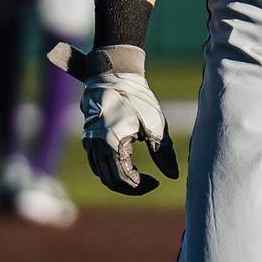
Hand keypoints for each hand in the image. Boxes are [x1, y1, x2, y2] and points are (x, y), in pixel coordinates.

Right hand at [46, 42, 180, 195]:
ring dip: (120, 180)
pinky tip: (128, 165)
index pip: (123, 179)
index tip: (157, 182)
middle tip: (150, 183)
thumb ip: (163, 153)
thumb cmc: (137, 98)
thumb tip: (173, 176)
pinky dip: (111, 169)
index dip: (140, 187)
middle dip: (131, 187)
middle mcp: (96, 147)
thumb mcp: (155, 124)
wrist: (115, 75)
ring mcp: (90, 143)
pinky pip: (97, 163)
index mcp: (111, 144)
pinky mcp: (89, 138)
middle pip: (110, 181)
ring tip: (141, 176)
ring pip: (102, 174)